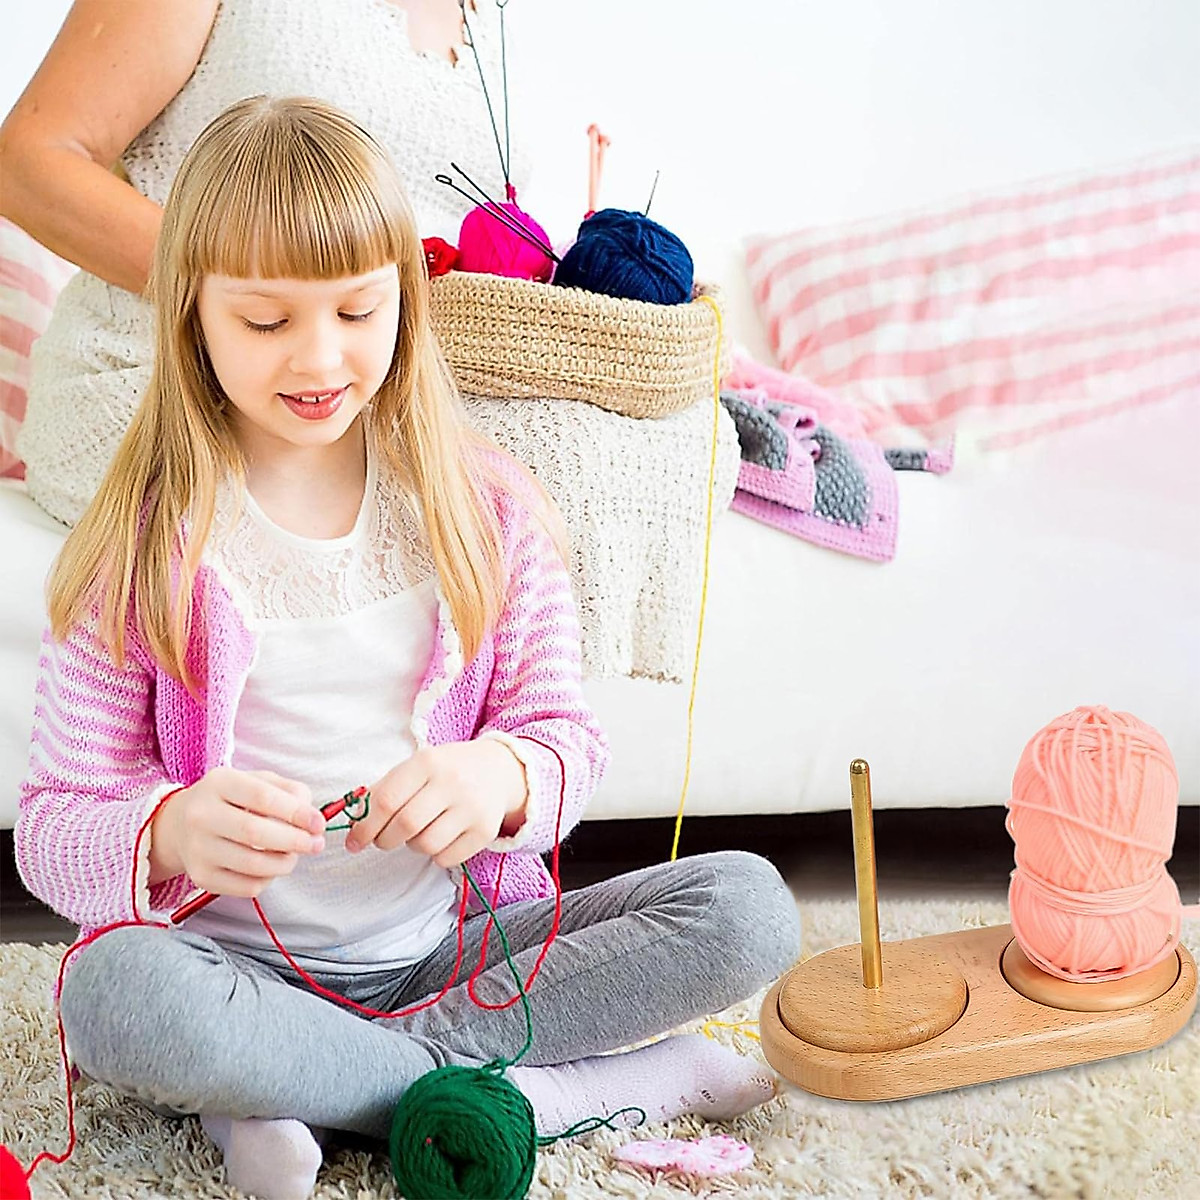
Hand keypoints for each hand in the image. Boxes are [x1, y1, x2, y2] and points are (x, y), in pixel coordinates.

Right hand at [149, 767, 325, 896]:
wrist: (181, 825)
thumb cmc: (231, 801)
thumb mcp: (257, 781)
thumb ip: (290, 792)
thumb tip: (312, 818)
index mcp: (219, 783)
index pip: (262, 797)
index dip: (296, 812)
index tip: (319, 823)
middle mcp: (201, 815)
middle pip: (255, 833)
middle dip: (295, 841)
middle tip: (316, 844)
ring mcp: (198, 849)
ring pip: (253, 865)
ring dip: (285, 863)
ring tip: (294, 854)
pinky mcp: (201, 877)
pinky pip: (246, 887)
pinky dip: (269, 879)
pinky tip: (271, 866)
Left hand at [345, 740, 527, 867]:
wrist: (498, 770)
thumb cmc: (446, 770)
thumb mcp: (416, 767)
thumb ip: (385, 790)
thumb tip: (353, 821)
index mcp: (427, 762)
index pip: (386, 800)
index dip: (364, 826)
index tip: (354, 841)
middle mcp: (452, 783)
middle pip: (405, 825)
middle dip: (384, 840)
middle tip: (382, 840)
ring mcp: (472, 807)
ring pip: (425, 845)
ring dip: (412, 845)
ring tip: (418, 832)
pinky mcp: (485, 830)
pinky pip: (446, 858)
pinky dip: (436, 855)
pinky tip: (440, 838)